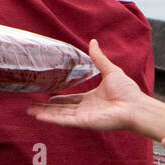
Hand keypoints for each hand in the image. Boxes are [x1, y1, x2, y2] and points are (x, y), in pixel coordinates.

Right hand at [27, 39, 145, 131]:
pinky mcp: (83, 122)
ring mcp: (83, 116)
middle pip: (61, 109)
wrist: (135, 106)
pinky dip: (51, 119)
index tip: (47, 98)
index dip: (58, 99)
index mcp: (91, 98)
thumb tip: (93, 41)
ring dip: (44, 114)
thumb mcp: (110, 70)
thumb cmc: (127, 90)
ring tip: (29, 112)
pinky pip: (64, 120)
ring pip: (59, 115)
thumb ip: (98, 58)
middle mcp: (85, 109)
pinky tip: (39, 117)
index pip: (71, 100)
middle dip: (46, 109)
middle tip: (31, 107)